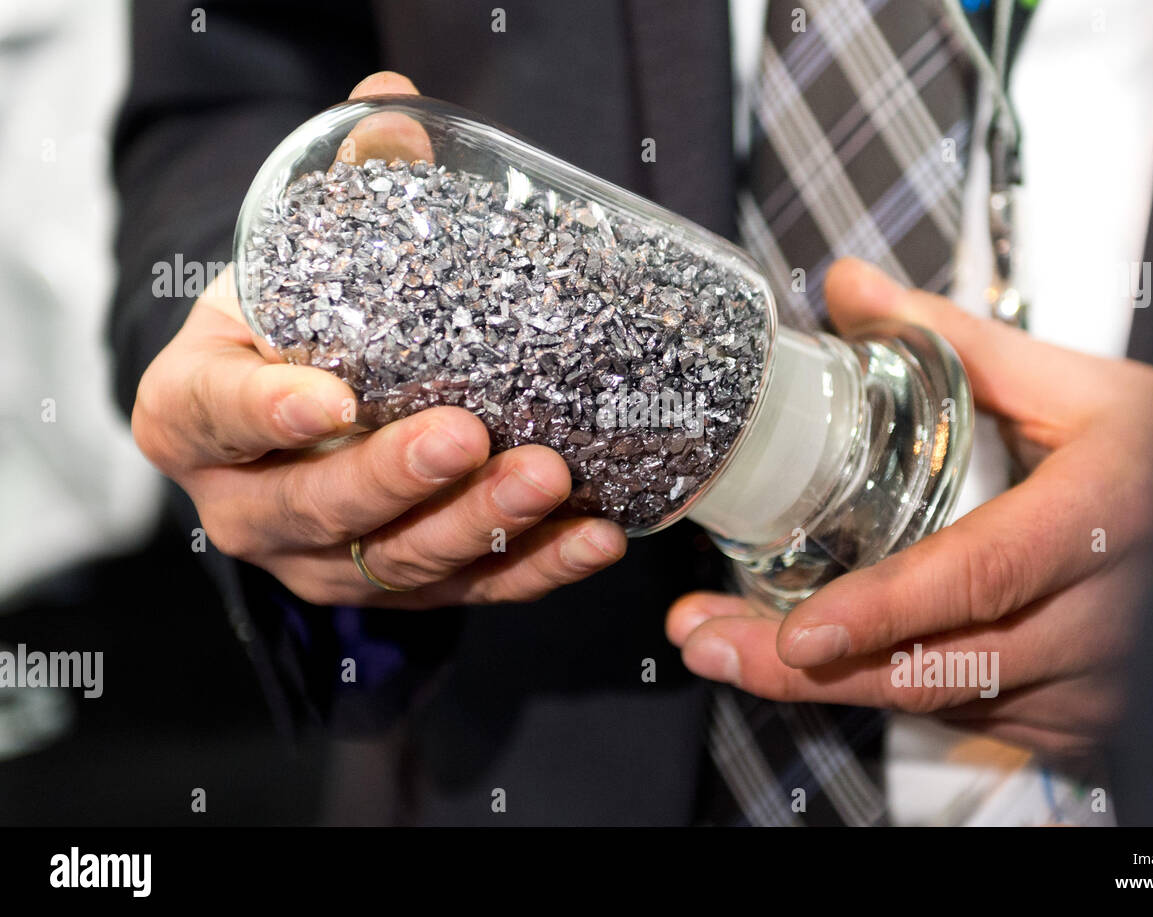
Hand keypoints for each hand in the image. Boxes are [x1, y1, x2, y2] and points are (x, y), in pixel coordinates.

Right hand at [131, 71, 624, 607]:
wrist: (302, 405)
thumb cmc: (296, 325)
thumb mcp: (296, 259)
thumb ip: (342, 189)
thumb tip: (393, 105)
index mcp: (193, 413)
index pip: (211, 417)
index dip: (262, 415)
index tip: (328, 399)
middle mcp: (248, 504)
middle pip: (312, 508)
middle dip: (392, 477)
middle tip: (464, 434)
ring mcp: (324, 559)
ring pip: (396, 561)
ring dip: (476, 525)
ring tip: (547, 476)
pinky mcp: (400, 587)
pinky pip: (470, 591)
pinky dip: (535, 568)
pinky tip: (595, 536)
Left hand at [666, 257, 1152, 756]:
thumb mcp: (1078, 389)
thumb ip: (953, 341)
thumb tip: (848, 289)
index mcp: (1101, 518)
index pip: (981, 577)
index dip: (886, 610)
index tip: (795, 631)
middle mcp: (1103, 621)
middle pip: (937, 666)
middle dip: (805, 668)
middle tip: (704, 640)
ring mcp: (1093, 686)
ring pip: (941, 702)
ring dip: (828, 686)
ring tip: (726, 647)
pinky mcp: (1081, 721)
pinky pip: (969, 719)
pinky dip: (889, 689)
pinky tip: (821, 662)